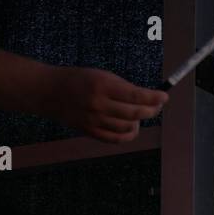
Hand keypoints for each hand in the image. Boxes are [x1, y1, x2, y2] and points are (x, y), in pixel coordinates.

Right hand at [35, 66, 166, 142]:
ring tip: (137, 115)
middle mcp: (98, 104)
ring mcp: (94, 120)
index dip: (154, 98)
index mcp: (102, 85)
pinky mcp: (90, 131)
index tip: (164, 96)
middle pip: (136, 113)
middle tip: (156, 106)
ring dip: (139, 122)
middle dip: (151, 110)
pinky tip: (130, 127)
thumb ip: (124, 87)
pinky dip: (128, 134)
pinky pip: (117, 139)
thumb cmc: (79, 80)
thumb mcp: (101, 75)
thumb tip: (149, 98)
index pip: (136, 95)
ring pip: (129, 128)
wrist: (48, 91)